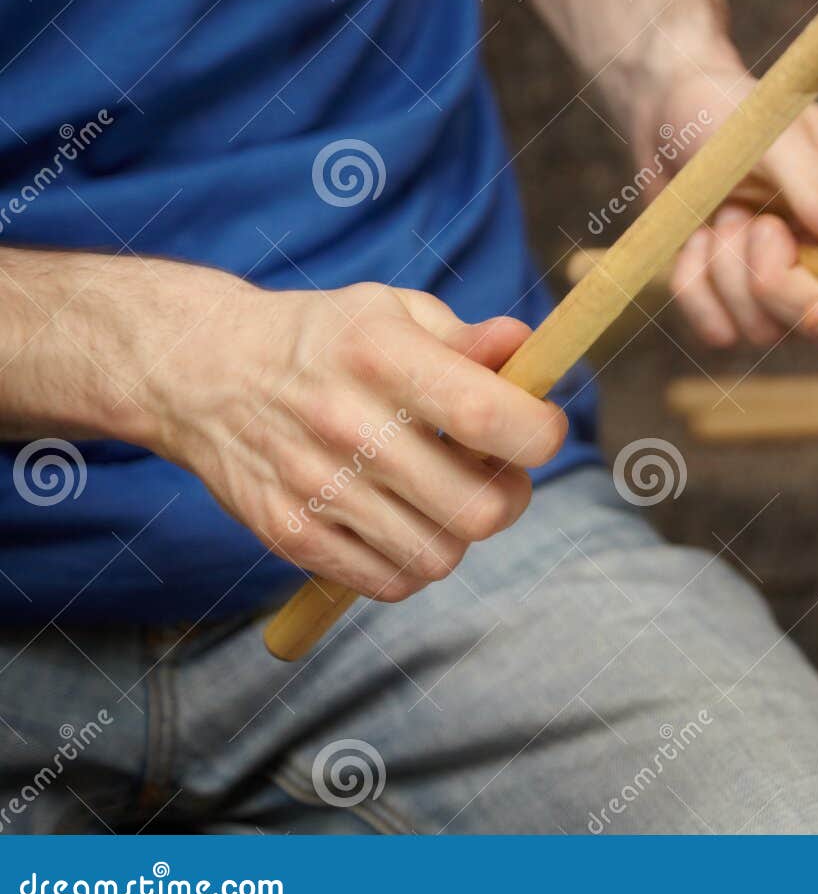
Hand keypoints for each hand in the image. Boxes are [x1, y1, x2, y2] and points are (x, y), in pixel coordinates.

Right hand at [141, 274, 564, 601]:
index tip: (539, 430)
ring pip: (441, 555)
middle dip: (511, 494)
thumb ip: (468, 339)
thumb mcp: (392, 312)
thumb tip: (530, 350)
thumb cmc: (323, 339)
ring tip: (442, 494)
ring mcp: (314, 486)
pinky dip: (413, 561)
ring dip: (460, 531)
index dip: (537, 433)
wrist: (202, 371)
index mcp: (379, 355)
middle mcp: (345, 424)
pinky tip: (403, 520)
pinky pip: (389, 582)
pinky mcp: (288, 534)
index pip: (483, 413)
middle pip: (479, 508)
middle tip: (495, 471)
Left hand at [645, 68, 817, 346]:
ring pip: (761, 331)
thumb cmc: (729, 108)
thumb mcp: (774, 135)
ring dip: (727, 268)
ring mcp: (783, 285)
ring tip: (725, 209)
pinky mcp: (733, 299)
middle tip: (752, 219)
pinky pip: (716, 329)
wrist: (666, 111)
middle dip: (774, 284)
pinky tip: (696, 235)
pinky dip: (695, 283)